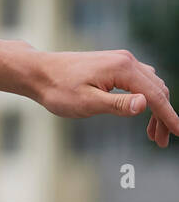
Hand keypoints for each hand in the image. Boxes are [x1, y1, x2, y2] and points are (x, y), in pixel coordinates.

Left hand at [30, 48, 177, 147]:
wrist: (36, 72)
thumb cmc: (57, 89)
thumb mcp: (87, 102)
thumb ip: (118, 104)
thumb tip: (146, 104)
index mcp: (122, 68)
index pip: (156, 95)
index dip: (169, 117)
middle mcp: (125, 60)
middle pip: (158, 89)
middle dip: (163, 116)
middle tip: (162, 141)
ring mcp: (120, 60)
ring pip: (151, 85)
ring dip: (156, 108)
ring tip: (153, 134)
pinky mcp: (113, 64)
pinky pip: (139, 80)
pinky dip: (145, 97)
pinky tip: (141, 112)